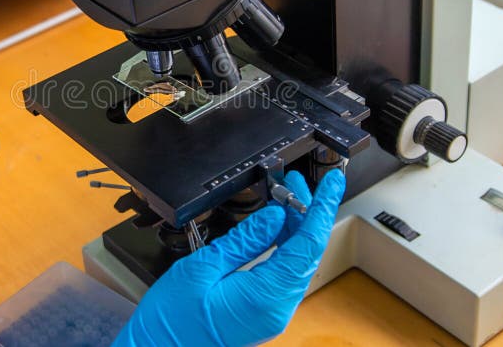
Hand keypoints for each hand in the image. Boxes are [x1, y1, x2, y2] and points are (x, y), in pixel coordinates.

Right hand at [114, 169, 345, 346]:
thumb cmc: (171, 320)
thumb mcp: (202, 269)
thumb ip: (243, 241)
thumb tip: (274, 215)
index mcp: (266, 296)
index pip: (307, 245)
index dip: (321, 209)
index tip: (331, 183)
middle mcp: (277, 308)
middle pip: (305, 252)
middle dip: (305, 212)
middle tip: (295, 181)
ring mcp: (271, 312)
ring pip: (296, 261)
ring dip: (294, 227)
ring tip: (284, 197)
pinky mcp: (262, 312)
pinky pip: (283, 273)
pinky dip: (283, 245)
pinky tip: (274, 227)